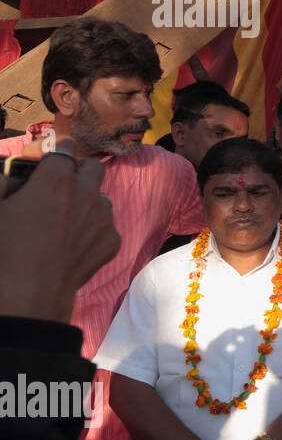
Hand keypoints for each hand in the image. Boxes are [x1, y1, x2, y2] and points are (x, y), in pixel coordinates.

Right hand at [0, 149, 119, 323]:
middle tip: (62, 186)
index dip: (57, 149)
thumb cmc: (6, 248)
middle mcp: (87, 193)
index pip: (64, 148)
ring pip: (102, 198)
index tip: (55, 154)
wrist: (30, 291)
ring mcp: (103, 217)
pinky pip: (106, 227)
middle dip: (80, 171)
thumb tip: (12, 178)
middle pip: (93, 167)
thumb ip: (3, 182)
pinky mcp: (113, 240)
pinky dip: (93, 231)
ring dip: (88, 202)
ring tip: (66, 221)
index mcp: (56, 179)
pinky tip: (74, 245)